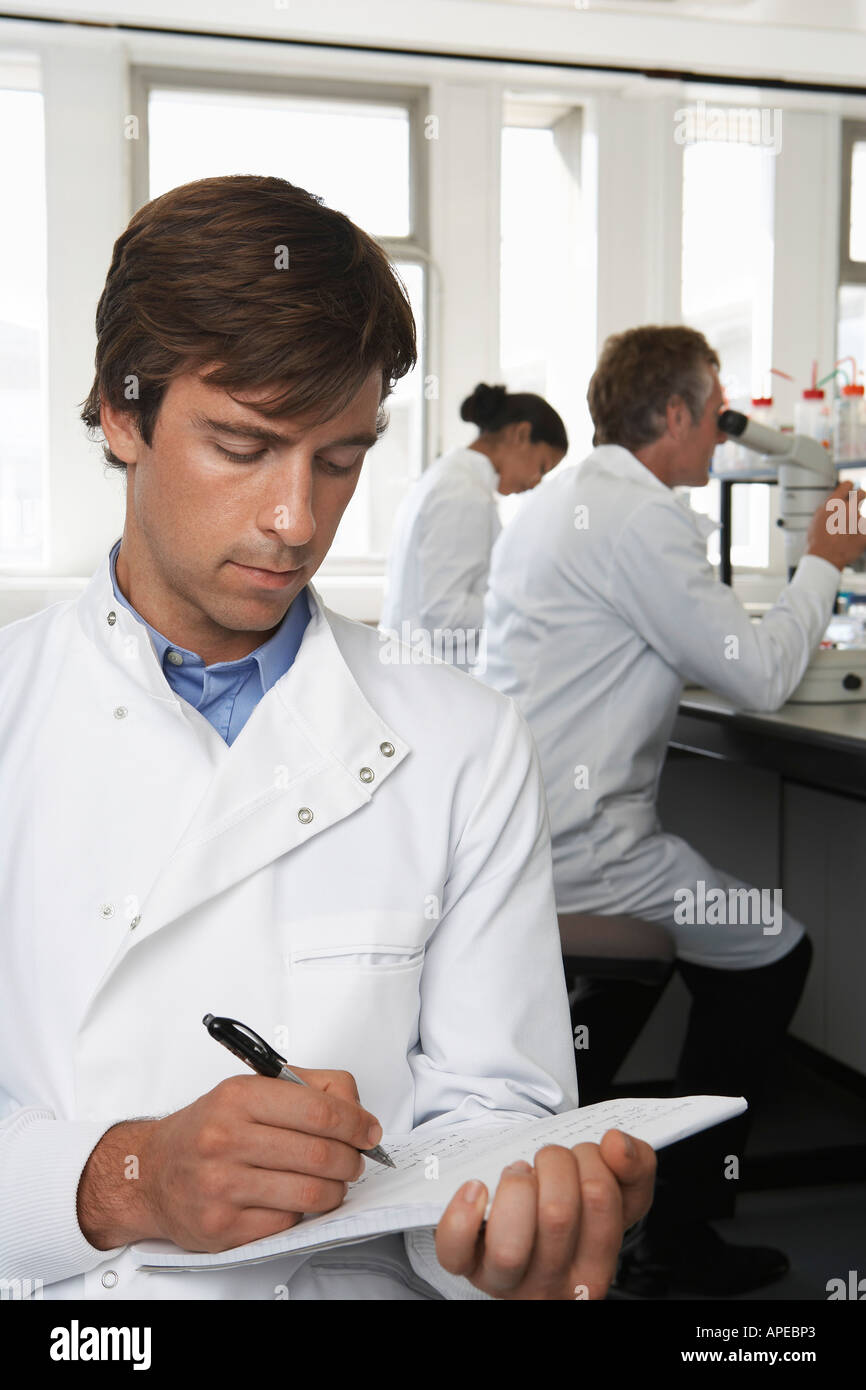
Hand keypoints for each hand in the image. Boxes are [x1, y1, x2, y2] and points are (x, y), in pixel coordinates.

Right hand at [76, 1069, 380, 1252]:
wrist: (150, 1172)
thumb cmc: (207, 1129)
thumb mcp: (250, 1089)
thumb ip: (307, 1088)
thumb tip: (357, 1111)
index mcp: (238, 1097)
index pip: (319, 1110)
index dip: (356, 1123)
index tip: (369, 1132)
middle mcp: (225, 1139)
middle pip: (320, 1154)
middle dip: (351, 1160)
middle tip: (354, 1161)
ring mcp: (221, 1186)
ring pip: (310, 1193)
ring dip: (335, 1190)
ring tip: (332, 1183)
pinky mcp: (221, 1227)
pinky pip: (286, 1222)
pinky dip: (300, 1212)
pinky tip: (292, 1199)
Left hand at [434, 1128, 655, 1299]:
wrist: (526, 1210)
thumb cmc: (571, 1202)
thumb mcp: (617, 1189)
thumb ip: (636, 1165)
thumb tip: (618, 1144)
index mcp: (594, 1271)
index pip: (600, 1200)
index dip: (593, 1161)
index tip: (584, 1157)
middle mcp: (551, 1285)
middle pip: (556, 1215)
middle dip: (554, 1164)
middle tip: (549, 1161)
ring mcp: (504, 1280)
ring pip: (510, 1245)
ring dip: (515, 1187)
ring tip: (519, 1174)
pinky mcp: (465, 1265)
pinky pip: (456, 1247)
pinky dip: (462, 1213)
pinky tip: (477, 1188)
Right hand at [806, 480, 865, 570]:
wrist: (824, 558)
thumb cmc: (818, 541)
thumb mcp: (817, 518)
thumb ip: (829, 506)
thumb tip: (836, 501)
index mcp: (834, 503)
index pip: (848, 485)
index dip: (849, 487)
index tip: (850, 490)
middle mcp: (848, 508)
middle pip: (862, 494)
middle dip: (860, 497)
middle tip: (855, 504)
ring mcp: (858, 521)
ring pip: (861, 517)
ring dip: (855, 522)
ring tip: (844, 534)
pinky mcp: (865, 533)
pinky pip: (864, 530)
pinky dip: (860, 534)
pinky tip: (851, 540)